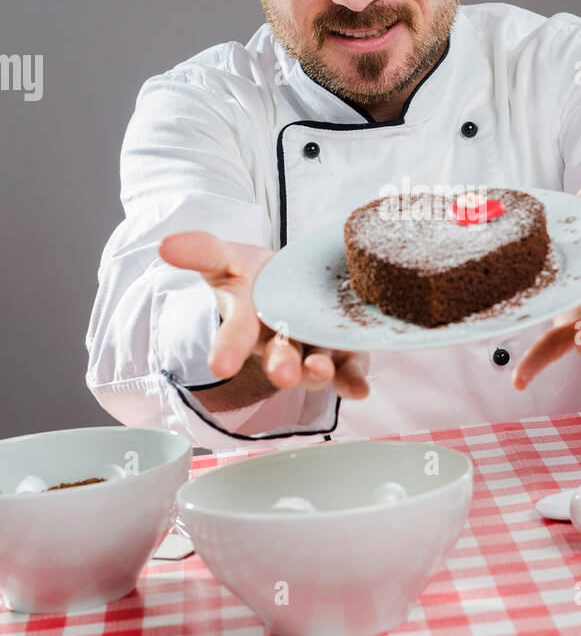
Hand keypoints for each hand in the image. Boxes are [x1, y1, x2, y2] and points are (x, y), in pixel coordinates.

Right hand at [159, 230, 369, 399]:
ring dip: (318, 372)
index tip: (220, 366)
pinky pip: (349, 368)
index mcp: (247, 323)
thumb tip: (165, 245)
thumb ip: (201, 251)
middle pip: (280, 358)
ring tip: (320, 369)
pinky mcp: (343, 353)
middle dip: (281, 366)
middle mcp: (279, 344)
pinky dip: (354, 380)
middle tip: (283, 374)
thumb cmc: (254, 276)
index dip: (227, 350)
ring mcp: (311, 350)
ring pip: (314, 367)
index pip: (234, 337)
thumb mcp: (227, 258)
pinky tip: (360, 390)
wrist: (292, 280)